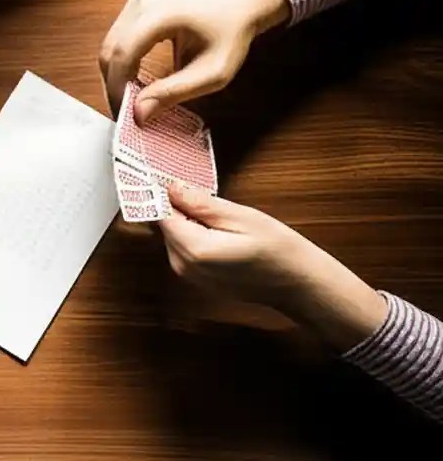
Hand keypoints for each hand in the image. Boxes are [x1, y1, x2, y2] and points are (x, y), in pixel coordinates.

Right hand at [99, 0, 290, 122]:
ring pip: (109, 47)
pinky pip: (116, 40)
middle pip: (109, 52)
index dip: (117, 89)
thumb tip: (139, 113)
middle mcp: (142, 3)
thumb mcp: (212, 72)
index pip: (122, 55)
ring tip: (131, 97)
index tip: (124, 114)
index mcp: (161, 14)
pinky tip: (134, 79)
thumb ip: (175, 92)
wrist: (239, 2)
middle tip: (126, 111)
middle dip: (113, 86)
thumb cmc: (231, 34)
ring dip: (115, 76)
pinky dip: (120, 63)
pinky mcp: (134, 6)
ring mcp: (136, 1)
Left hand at [159, 184, 387, 349]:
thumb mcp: (241, 216)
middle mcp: (184, 266)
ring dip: (185, 219)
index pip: (161, 214)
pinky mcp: (196, 279)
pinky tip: (216, 228)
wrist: (299, 285)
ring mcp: (189, 276)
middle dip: (175, 205)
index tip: (165, 175)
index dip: (162, 193)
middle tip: (194, 187)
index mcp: (193, 250)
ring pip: (173, 236)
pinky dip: (192, 234)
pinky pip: (183, 249)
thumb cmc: (278, 250)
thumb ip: (201, 203)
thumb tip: (172, 187)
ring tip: (212, 209)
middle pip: (165, 226)